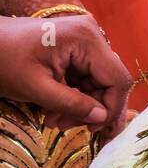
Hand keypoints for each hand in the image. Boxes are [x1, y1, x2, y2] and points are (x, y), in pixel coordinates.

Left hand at [0, 15, 129, 138]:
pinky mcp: (78, 48)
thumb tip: (102, 119)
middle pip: (110, 81)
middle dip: (93, 109)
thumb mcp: (36, 88)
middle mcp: (93, 36)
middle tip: (68, 128)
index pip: (117, 79)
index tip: (95, 131)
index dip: (111, 108)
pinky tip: (57, 109)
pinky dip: (75, 96)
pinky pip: (86, 77)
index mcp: (86, 40)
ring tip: (56, 121)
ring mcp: (86, 41)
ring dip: (82, 105)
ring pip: (98, 82)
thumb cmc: (4, 61)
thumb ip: (71, 104)